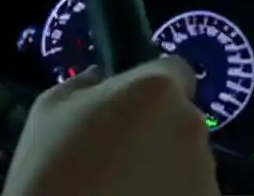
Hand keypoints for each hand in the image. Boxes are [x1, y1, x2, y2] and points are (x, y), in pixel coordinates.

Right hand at [3, 56, 219, 195]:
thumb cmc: (51, 165)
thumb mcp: (49, 111)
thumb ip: (82, 85)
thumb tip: (98, 78)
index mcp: (155, 89)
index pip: (176, 70)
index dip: (154, 88)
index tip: (131, 108)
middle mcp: (191, 124)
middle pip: (180, 117)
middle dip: (158, 129)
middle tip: (120, 152)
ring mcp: (204, 170)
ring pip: (188, 157)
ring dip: (166, 163)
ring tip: (126, 183)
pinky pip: (191, 189)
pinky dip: (172, 192)